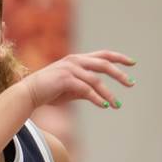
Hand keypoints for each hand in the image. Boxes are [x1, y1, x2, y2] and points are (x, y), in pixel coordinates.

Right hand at [21, 50, 135, 110]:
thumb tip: (100, 96)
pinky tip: (104, 106)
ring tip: (117, 105)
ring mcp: (71, 69)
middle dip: (120, 74)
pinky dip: (96, 98)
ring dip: (109, 93)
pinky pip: (86, 89)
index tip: (132, 63)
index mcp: (78, 59)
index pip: (103, 55)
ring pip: (96, 79)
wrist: (29, 93)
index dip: (119, 58)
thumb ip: (85, 89)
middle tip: (131, 84)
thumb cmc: (48, 92)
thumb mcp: (70, 89)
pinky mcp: (66, 79)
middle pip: (104, 64)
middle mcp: (76, 61)